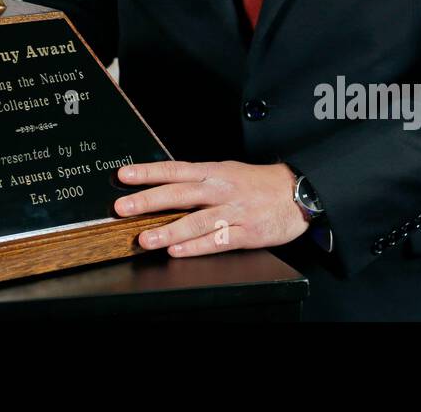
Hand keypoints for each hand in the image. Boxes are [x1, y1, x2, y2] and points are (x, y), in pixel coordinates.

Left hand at [113, 160, 307, 255]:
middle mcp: (220, 189)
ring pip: (196, 221)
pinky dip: (196, 247)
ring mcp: (234, 211)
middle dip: (148, 200)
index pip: (174, 169)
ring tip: (145, 239)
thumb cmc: (257, 183)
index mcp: (213, 172)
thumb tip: (165, 183)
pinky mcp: (247, 232)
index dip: (148, 172)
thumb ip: (198, 179)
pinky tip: (178, 251)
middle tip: (123, 207)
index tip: (124, 175)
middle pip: (180, 193)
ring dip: (168, 230)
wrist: (298, 192)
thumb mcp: (226, 171)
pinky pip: (218, 240)